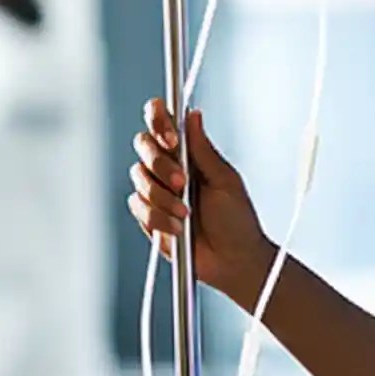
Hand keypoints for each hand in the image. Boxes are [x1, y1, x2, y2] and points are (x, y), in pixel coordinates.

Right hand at [128, 99, 274, 304]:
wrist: (233, 260)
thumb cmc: (237, 220)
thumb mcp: (224, 181)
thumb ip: (203, 150)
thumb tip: (193, 115)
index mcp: (190, 154)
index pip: (163, 123)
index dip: (159, 121)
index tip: (171, 138)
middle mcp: (170, 168)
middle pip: (143, 145)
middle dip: (161, 164)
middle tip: (183, 182)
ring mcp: (157, 191)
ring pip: (138, 177)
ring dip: (163, 197)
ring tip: (186, 213)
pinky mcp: (148, 215)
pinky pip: (137, 206)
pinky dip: (158, 217)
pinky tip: (177, 228)